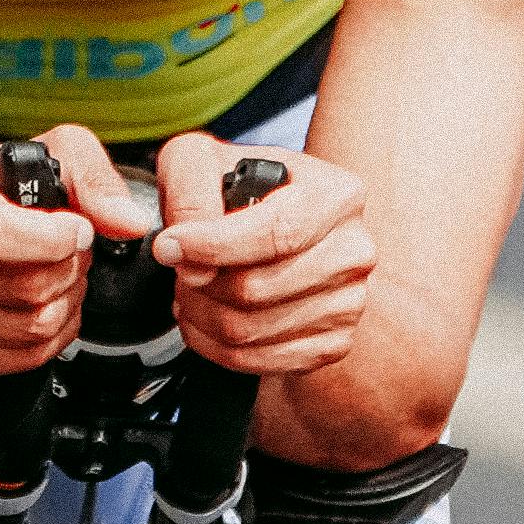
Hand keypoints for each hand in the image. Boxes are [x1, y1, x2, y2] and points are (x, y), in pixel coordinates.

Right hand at [0, 125, 114, 377]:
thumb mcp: (46, 160)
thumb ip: (92, 177)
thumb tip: (127, 222)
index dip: (52, 240)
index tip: (75, 229)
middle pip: (27, 288)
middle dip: (71, 270)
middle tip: (69, 252)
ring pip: (31, 326)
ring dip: (66, 303)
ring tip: (58, 277)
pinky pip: (23, 357)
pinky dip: (52, 337)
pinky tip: (46, 307)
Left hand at [153, 131, 374, 376]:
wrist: (280, 231)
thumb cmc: (242, 192)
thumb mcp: (205, 160)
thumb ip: (188, 189)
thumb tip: (184, 253)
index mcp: (337, 195)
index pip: (275, 233)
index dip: (213, 246)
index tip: (170, 247)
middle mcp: (354, 250)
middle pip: (255, 289)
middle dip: (195, 285)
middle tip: (179, 270)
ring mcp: (349, 303)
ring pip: (248, 331)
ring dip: (199, 316)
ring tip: (190, 292)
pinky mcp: (334, 343)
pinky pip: (258, 362)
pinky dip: (216, 347)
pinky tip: (209, 319)